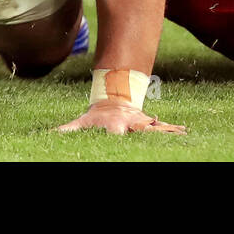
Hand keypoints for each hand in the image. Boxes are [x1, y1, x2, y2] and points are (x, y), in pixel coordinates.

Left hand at [55, 100, 186, 135]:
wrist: (114, 100)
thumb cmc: (97, 118)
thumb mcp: (81, 122)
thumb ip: (66, 129)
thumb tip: (48, 134)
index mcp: (114, 126)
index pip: (114, 132)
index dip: (115, 131)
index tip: (117, 134)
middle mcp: (129, 124)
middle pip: (138, 129)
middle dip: (146, 130)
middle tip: (154, 127)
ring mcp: (140, 123)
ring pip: (155, 127)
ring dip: (166, 129)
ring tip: (181, 130)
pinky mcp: (149, 124)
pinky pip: (163, 128)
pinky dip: (173, 128)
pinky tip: (184, 131)